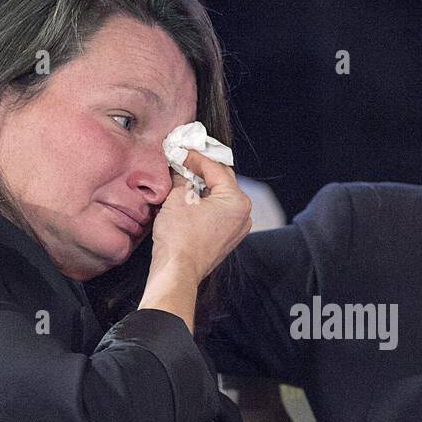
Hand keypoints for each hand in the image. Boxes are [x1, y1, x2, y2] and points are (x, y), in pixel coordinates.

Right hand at [148, 149, 250, 285]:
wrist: (177, 271)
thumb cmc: (179, 237)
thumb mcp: (178, 197)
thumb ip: (183, 177)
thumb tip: (181, 167)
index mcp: (237, 200)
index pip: (215, 168)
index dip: (195, 157)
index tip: (180, 150)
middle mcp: (243, 214)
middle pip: (223, 180)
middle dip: (202, 170)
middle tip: (183, 160)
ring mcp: (237, 228)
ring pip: (221, 197)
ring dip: (204, 186)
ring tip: (184, 177)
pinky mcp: (227, 239)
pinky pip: (219, 212)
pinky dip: (206, 203)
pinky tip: (190, 198)